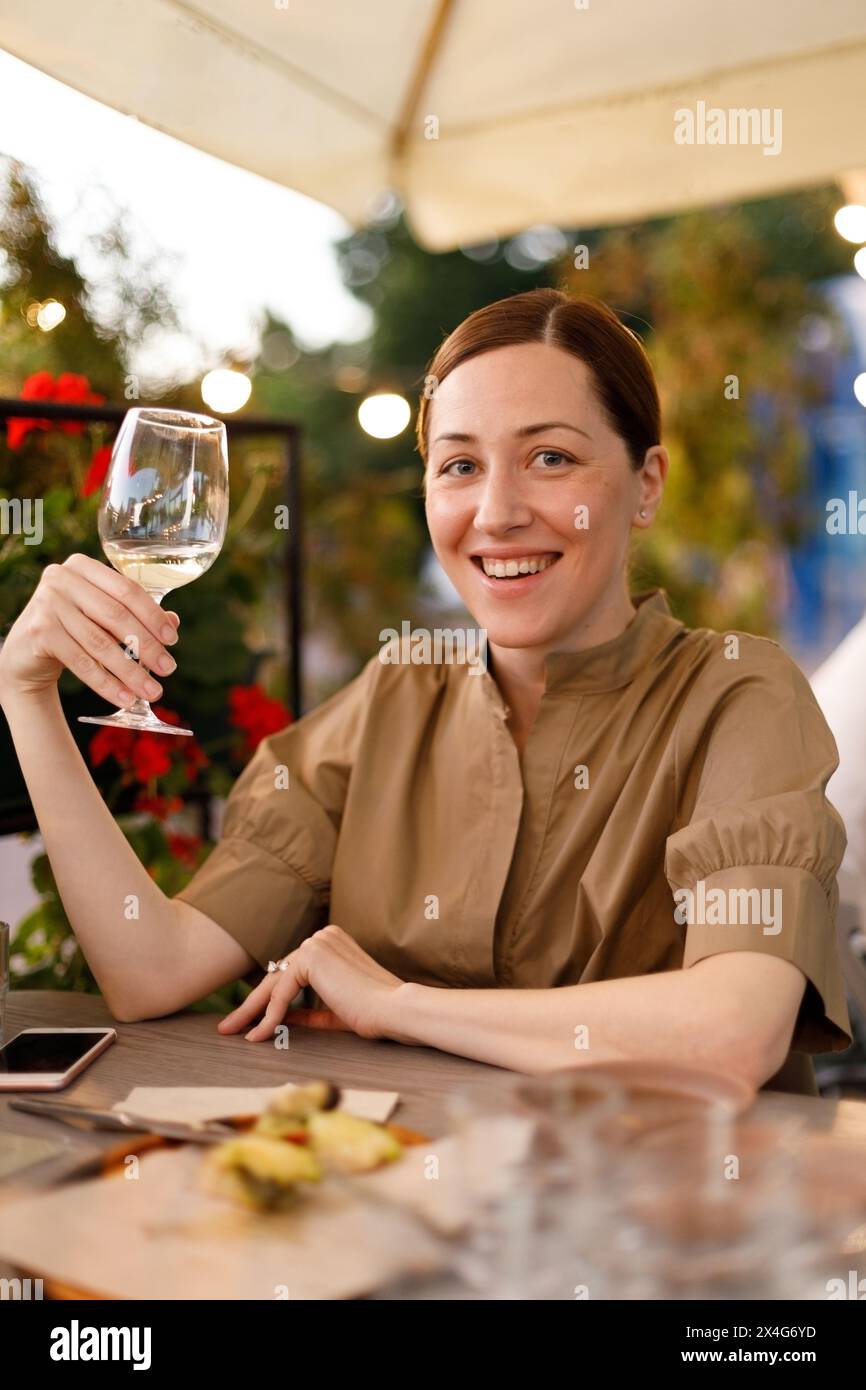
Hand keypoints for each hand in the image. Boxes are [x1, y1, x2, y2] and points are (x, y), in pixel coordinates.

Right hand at [0, 553, 179, 708]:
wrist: (27, 652)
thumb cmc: (72, 628)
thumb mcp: (103, 617)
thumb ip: (136, 615)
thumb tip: (173, 622)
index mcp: (83, 567)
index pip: (127, 589)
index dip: (153, 616)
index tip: (172, 640)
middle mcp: (62, 578)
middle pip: (116, 615)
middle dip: (147, 646)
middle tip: (168, 669)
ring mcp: (48, 603)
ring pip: (100, 642)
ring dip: (130, 671)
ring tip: (152, 691)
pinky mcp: (40, 632)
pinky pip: (81, 662)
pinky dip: (106, 683)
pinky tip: (124, 698)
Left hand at [217, 925, 412, 1044]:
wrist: (394, 1010)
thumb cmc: (374, 1013)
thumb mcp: (334, 1011)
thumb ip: (309, 1011)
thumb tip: (280, 1019)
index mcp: (331, 944)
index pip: (291, 973)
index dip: (267, 998)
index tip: (249, 1019)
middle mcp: (322, 937)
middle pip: (278, 975)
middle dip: (251, 1004)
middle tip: (229, 1026)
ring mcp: (316, 943)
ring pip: (274, 982)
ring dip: (251, 1010)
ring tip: (233, 1031)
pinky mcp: (312, 956)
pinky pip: (281, 992)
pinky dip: (268, 1016)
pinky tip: (258, 1035)